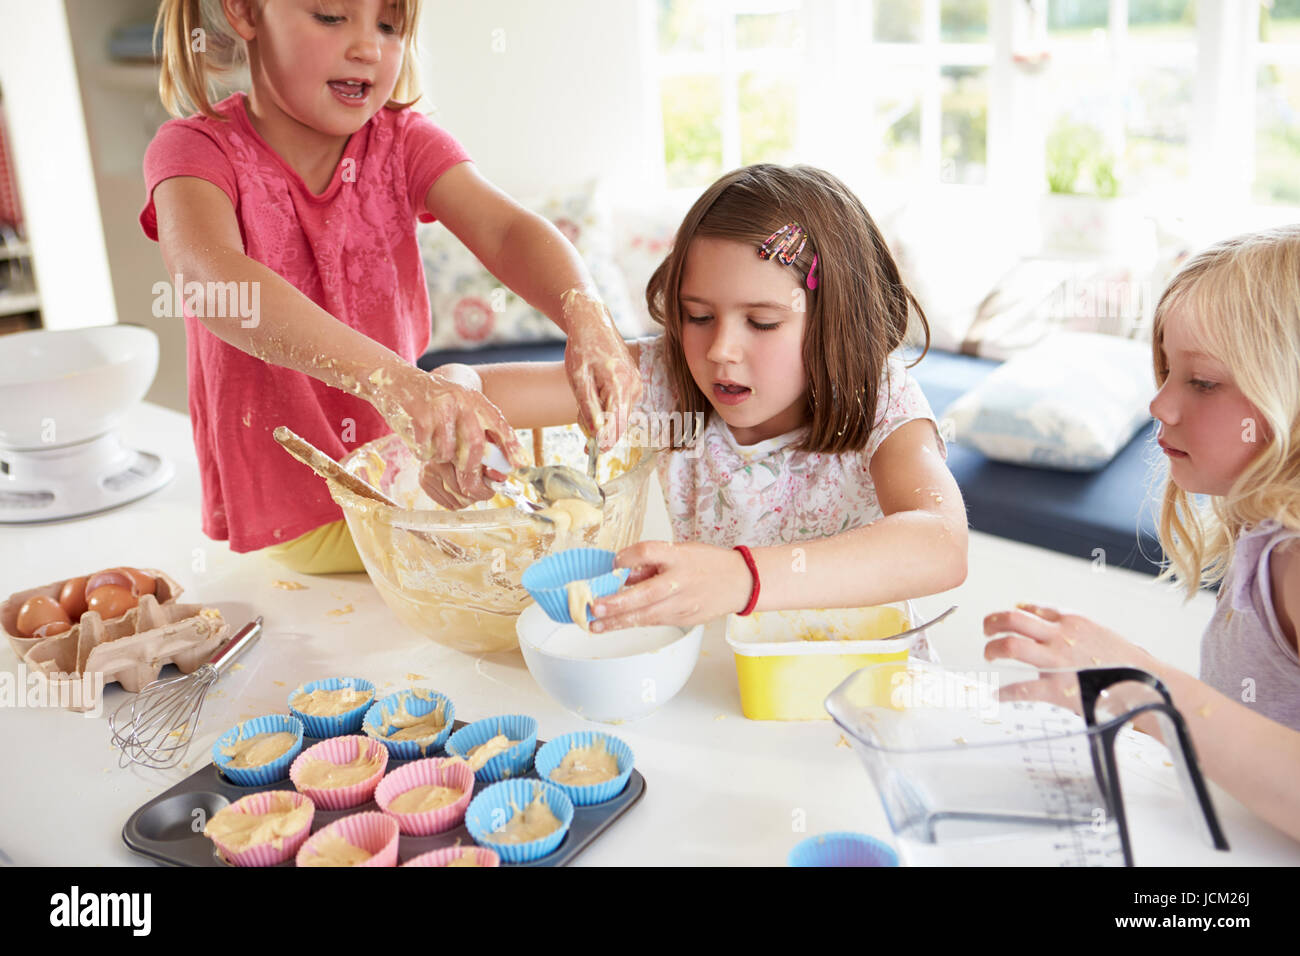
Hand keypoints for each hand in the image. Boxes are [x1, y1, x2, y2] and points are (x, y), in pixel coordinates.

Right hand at [366, 364, 526, 508]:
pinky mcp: (419, 417)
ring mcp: (439, 408)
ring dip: (442, 461)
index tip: (518, 465)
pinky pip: (426, 452)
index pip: (499, 424)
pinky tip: (419, 441)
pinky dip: (423, 455)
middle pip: (474, 445)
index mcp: (475, 400)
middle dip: (473, 475)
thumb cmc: (433, 404)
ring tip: (436, 451)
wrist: (395, 380)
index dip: (510, 447)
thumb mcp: (459, 410)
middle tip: (473, 491)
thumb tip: (496, 473)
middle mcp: (460, 401)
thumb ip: (477, 435)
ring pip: (448, 453)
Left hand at [561, 289, 641, 450]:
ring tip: (586, 393)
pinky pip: (621, 404)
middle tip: (580, 416)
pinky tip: (596, 390)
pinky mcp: (635, 384)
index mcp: (621, 386)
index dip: (603, 443)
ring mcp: (637, 385)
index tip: (590, 452)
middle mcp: (634, 388)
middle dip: (600, 428)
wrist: (593, 322)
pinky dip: (607, 405)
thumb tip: (596, 434)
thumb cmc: (582, 348)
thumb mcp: (578, 378)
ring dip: (602, 414)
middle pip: (619, 423)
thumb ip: (588, 407)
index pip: (616, 426)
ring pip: (619, 414)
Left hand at [588, 541, 751, 631]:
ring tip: (595, 624)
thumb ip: (651, 562)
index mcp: (679, 556)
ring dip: (618, 621)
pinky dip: (634, 623)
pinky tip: (615, 624)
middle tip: (595, 607)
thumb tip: (622, 574)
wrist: (740, 582)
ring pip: (647, 615)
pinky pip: (655, 621)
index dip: (627, 557)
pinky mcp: (684, 619)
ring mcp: (683, 604)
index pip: (648, 552)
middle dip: (617, 603)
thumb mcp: (680, 551)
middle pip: (645, 593)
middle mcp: (680, 581)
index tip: (613, 562)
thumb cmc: (708, 563)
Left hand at [983, 603, 1159, 713]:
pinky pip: (1022, 688)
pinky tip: (997, 694)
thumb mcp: (1102, 634)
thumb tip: (1058, 627)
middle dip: (993, 622)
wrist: (1150, 685)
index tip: (1007, 615)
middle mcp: (1061, 636)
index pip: (1034, 608)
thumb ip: (1077, 630)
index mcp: (1074, 621)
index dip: (1015, 611)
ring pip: (1011, 645)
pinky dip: (1005, 692)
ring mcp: (1057, 661)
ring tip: (989, 653)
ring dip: (993, 648)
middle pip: (1012, 619)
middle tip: (986, 630)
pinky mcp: (1057, 688)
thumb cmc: (1129, 663)